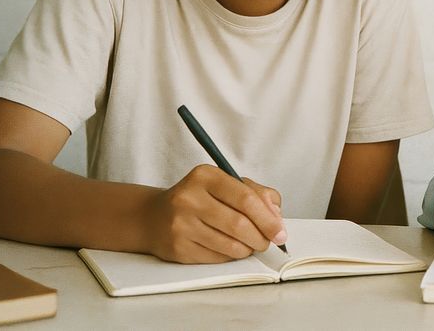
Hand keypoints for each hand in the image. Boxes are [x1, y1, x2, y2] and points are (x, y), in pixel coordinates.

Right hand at [143, 164, 285, 262]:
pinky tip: (231, 248)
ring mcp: (181, 224)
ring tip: (251, 245)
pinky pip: (216, 258)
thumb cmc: (199, 199)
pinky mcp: (177, 248)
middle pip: (239, 224)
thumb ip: (256, 193)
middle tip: (268, 242)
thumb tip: (276, 216)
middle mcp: (189, 198)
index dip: (268, 218)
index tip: (280, 232)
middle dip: (261, 237)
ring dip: (248, 249)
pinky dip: (231, 256)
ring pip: (230, 244)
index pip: (245, 198)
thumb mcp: (225, 184)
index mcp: (205, 176)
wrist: (153, 217)